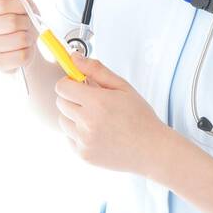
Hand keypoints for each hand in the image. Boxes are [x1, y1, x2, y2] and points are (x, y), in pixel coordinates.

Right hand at [0, 0, 37, 73]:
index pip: (1, 4)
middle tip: (25, 24)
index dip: (19, 6)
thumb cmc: (20, 19)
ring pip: (19, 39)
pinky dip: (28, 52)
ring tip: (24, 36)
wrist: (24, 44)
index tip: (24, 8)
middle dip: (26, 22)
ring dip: (28, 37)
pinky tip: (22, 49)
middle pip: (11, 22)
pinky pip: (21, 56)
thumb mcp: (20, 0)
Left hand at [53, 53, 173, 174]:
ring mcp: (84, 141)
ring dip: (73, 116)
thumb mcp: (122, 87)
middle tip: (91, 101)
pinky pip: (68, 138)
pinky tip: (97, 133)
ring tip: (95, 118)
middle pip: (60, 103)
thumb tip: (74, 58)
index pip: (62, 87)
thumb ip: (96, 70)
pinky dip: (78, 134)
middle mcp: (87, 123)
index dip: (70, 82)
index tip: (79, 84)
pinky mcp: (83, 155)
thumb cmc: (140, 118)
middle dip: (72, 98)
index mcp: (97, 103)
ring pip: (63, 121)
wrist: (152, 150)